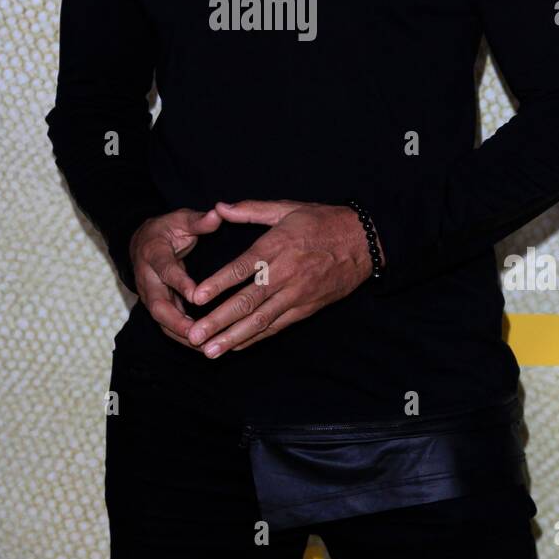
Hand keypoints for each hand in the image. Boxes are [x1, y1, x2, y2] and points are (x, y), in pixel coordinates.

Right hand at [129, 207, 222, 345]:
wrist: (141, 242)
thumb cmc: (166, 230)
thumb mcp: (180, 219)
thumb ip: (199, 221)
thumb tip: (217, 215)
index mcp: (154, 254)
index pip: (166, 271)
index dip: (180, 284)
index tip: (196, 296)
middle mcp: (148, 279)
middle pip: (157, 306)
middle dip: (177, 323)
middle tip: (199, 334)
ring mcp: (150, 295)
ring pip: (162, 322)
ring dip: (182, 335)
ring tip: (206, 345)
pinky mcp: (158, 306)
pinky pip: (168, 326)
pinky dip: (184, 337)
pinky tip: (206, 344)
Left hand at [183, 198, 384, 356]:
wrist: (364, 243)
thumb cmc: (323, 222)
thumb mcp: (287, 208)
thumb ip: (250, 210)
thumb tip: (219, 207)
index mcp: (277, 246)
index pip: (243, 268)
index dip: (219, 284)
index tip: (197, 298)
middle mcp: (285, 274)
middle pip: (248, 301)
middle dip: (219, 321)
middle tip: (194, 335)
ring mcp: (296, 295)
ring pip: (260, 320)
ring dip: (233, 337)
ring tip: (209, 351)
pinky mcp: (305, 309)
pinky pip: (276, 327)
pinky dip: (254, 338)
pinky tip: (234, 346)